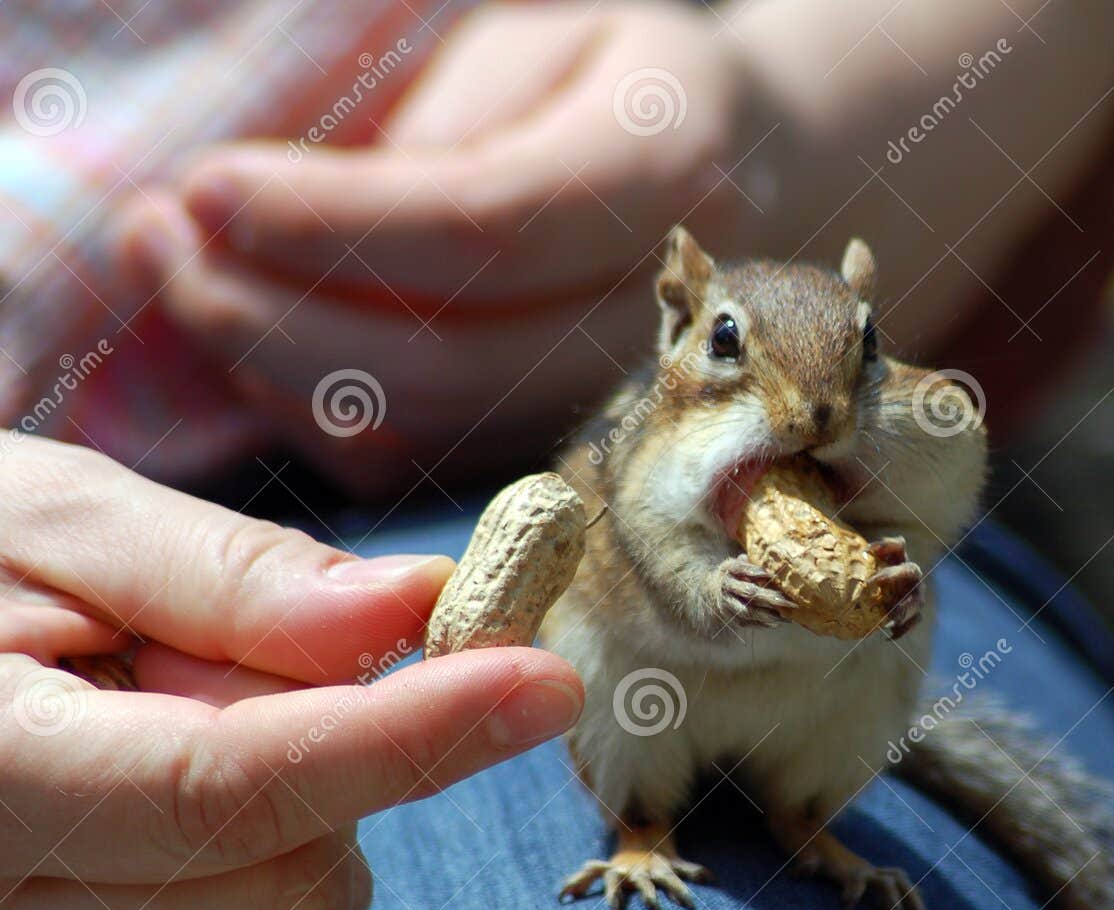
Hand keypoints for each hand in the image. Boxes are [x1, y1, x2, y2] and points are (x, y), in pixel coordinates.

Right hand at [0, 436, 582, 909]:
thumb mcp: (51, 519)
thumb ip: (229, 578)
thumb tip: (413, 612)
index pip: (234, 787)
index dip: (406, 734)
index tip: (543, 680)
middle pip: (290, 883)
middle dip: (349, 755)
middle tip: (267, 641)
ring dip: (303, 790)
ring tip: (182, 685)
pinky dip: (255, 829)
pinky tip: (170, 746)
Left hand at [116, 1, 763, 492]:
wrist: (760, 173)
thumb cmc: (626, 85)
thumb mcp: (540, 51)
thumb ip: (444, 140)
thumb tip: (307, 239)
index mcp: (667, 172)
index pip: (481, 230)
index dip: (329, 225)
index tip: (205, 188)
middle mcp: (663, 312)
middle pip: (448, 364)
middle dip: (272, 317)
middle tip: (159, 240)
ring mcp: (624, 398)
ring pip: (431, 431)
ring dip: (275, 371)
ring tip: (181, 274)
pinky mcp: (574, 441)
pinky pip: (429, 460)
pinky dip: (320, 414)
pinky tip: (259, 341)